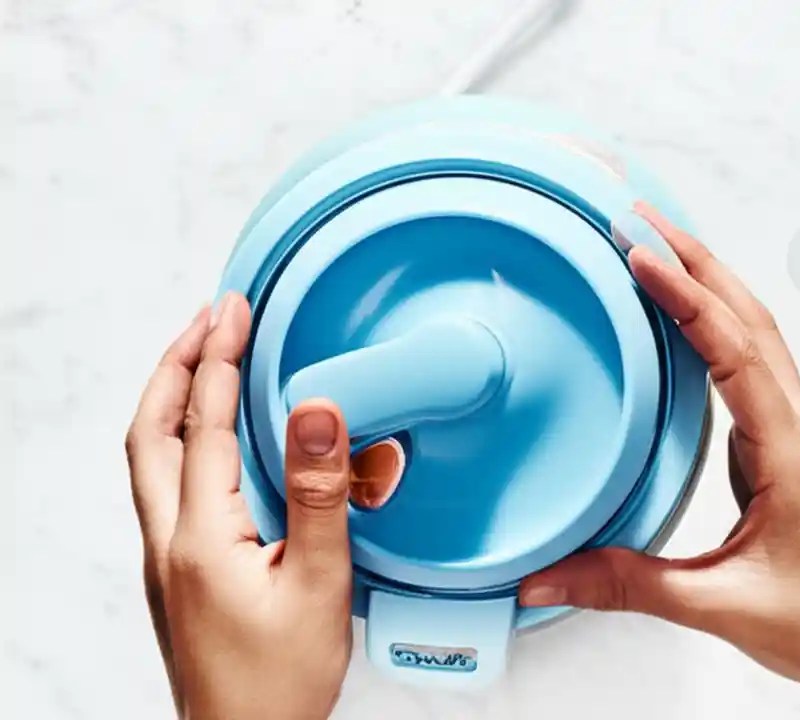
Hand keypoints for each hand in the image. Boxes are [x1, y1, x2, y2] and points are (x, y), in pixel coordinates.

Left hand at [125, 294, 390, 718]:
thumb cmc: (279, 684)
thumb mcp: (319, 585)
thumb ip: (319, 495)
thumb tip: (316, 412)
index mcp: (200, 536)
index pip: (204, 425)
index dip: (219, 358)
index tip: (234, 308)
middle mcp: (169, 542)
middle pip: (150, 431)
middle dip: (177, 364)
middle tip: (209, 319)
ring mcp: (167, 560)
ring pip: (150, 458)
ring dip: (174, 399)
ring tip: (206, 361)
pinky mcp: (179, 576)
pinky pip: (166, 485)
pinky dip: (182, 439)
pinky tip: (213, 442)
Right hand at [519, 204, 799, 691]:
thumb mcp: (721, 606)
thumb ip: (629, 586)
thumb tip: (548, 576)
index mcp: (792, 454)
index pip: (734, 352)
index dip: (686, 297)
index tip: (641, 254)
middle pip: (752, 318)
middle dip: (697, 258)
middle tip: (640, 216)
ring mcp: (799, 434)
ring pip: (758, 334)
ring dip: (712, 282)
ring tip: (659, 246)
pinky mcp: (789, 447)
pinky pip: (754, 365)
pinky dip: (720, 324)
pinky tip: (691, 322)